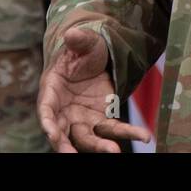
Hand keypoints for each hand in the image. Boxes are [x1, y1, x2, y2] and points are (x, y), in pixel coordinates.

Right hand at [37, 26, 152, 152]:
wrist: (96, 59)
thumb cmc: (83, 51)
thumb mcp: (83, 42)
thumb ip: (78, 40)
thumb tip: (72, 34)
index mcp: (52, 91)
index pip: (46, 110)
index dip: (48, 122)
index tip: (51, 134)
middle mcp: (64, 111)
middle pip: (64, 133)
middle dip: (66, 146)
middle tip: (72, 156)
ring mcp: (83, 119)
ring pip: (88, 138)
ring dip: (99, 147)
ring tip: (114, 152)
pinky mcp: (102, 120)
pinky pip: (114, 130)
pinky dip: (127, 133)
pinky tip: (144, 136)